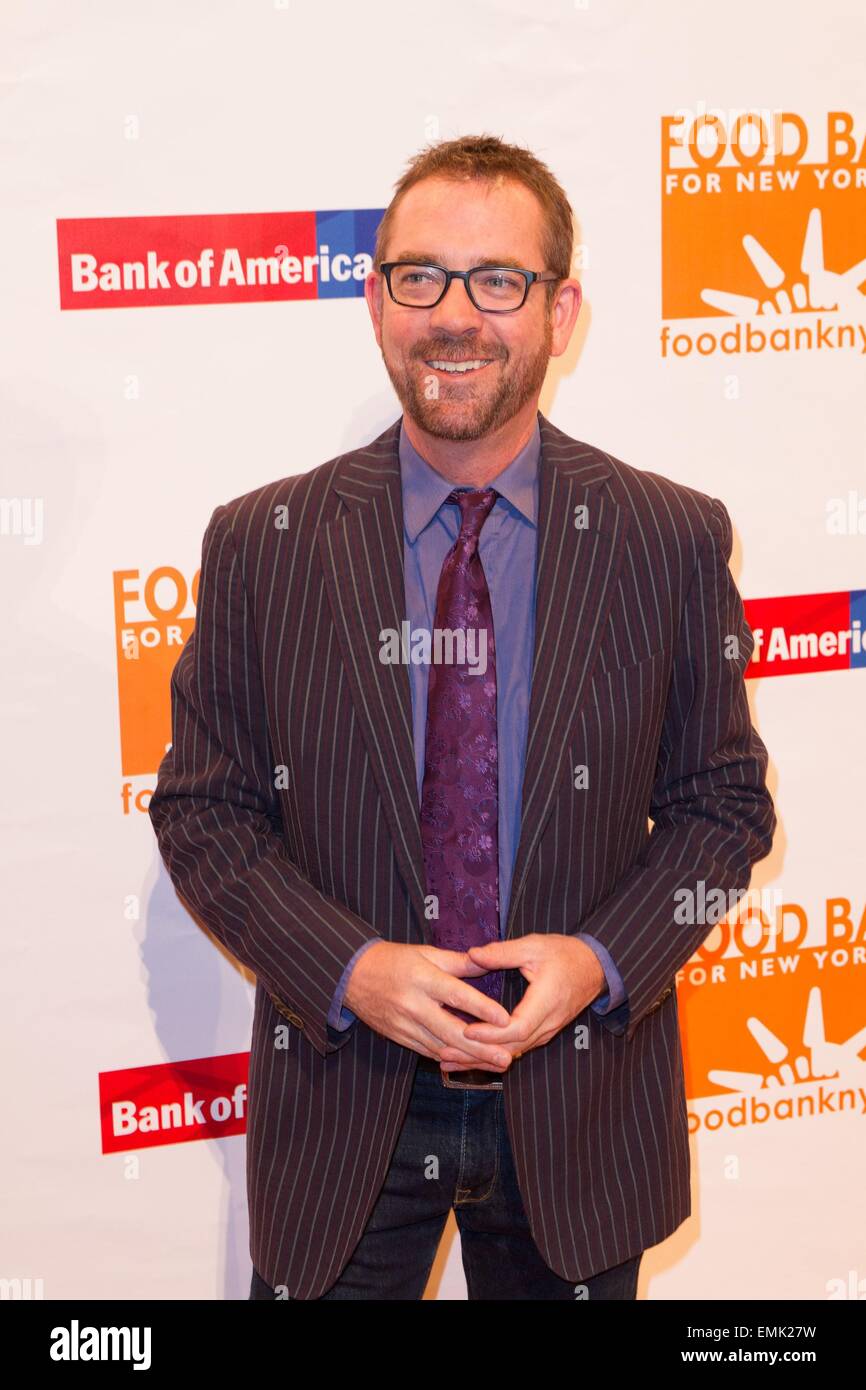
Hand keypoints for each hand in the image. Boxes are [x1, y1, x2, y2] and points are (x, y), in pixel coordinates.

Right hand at [343, 941, 518, 1071]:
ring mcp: (404, 1024)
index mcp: (422, 978)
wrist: (352, 975)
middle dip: (480, 1048)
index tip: (505, 1020)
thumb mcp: (426, 953)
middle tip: (506, 1059)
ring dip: (468, 1058)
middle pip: (451, 1031)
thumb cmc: (394, 960)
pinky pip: (427, 1051)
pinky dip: (449, 1058)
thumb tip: (488, 964)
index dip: (481, 1008)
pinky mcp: (399, 1037)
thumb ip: (458, 962)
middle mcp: (413, 1004)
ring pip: (440, 1047)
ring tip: (494, 1065)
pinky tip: (468, 1063)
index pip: (456, 995)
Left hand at [455, 934, 605, 1060]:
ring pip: (512, 1053)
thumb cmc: (565, 954)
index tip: (465, 1031)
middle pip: (511, 1049)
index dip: (491, 1034)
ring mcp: (546, 1031)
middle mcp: (547, 1024)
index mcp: (546, 1002)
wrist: (595, 967)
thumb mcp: (533, 946)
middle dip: (477, 1054)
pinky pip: (517, 1049)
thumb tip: (472, 954)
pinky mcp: (542, 1033)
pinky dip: (493, 1055)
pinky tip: (471, 1057)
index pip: (517, 1028)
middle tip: (445, 1054)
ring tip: (449, 1061)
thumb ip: (502, 952)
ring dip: (482, 1059)